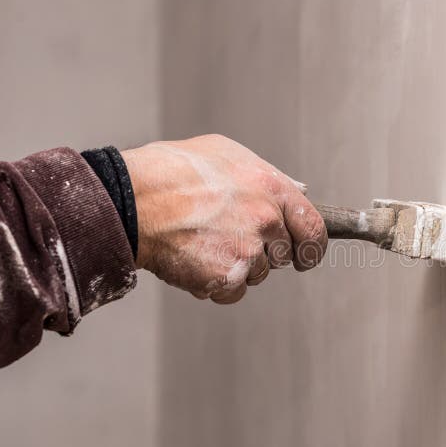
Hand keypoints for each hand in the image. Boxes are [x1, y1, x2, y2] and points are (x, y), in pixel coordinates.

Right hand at [121, 134, 326, 303]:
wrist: (131, 199)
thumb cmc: (173, 170)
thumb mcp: (228, 154)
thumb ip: (269, 176)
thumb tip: (299, 192)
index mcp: (272, 188)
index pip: (315, 229)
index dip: (312, 247)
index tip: (304, 255)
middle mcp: (265, 221)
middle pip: (284, 256)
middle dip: (264, 253)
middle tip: (230, 237)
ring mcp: (246, 251)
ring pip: (257, 275)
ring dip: (237, 268)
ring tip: (204, 242)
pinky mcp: (224, 277)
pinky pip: (232, 292)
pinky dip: (216, 284)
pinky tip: (194, 260)